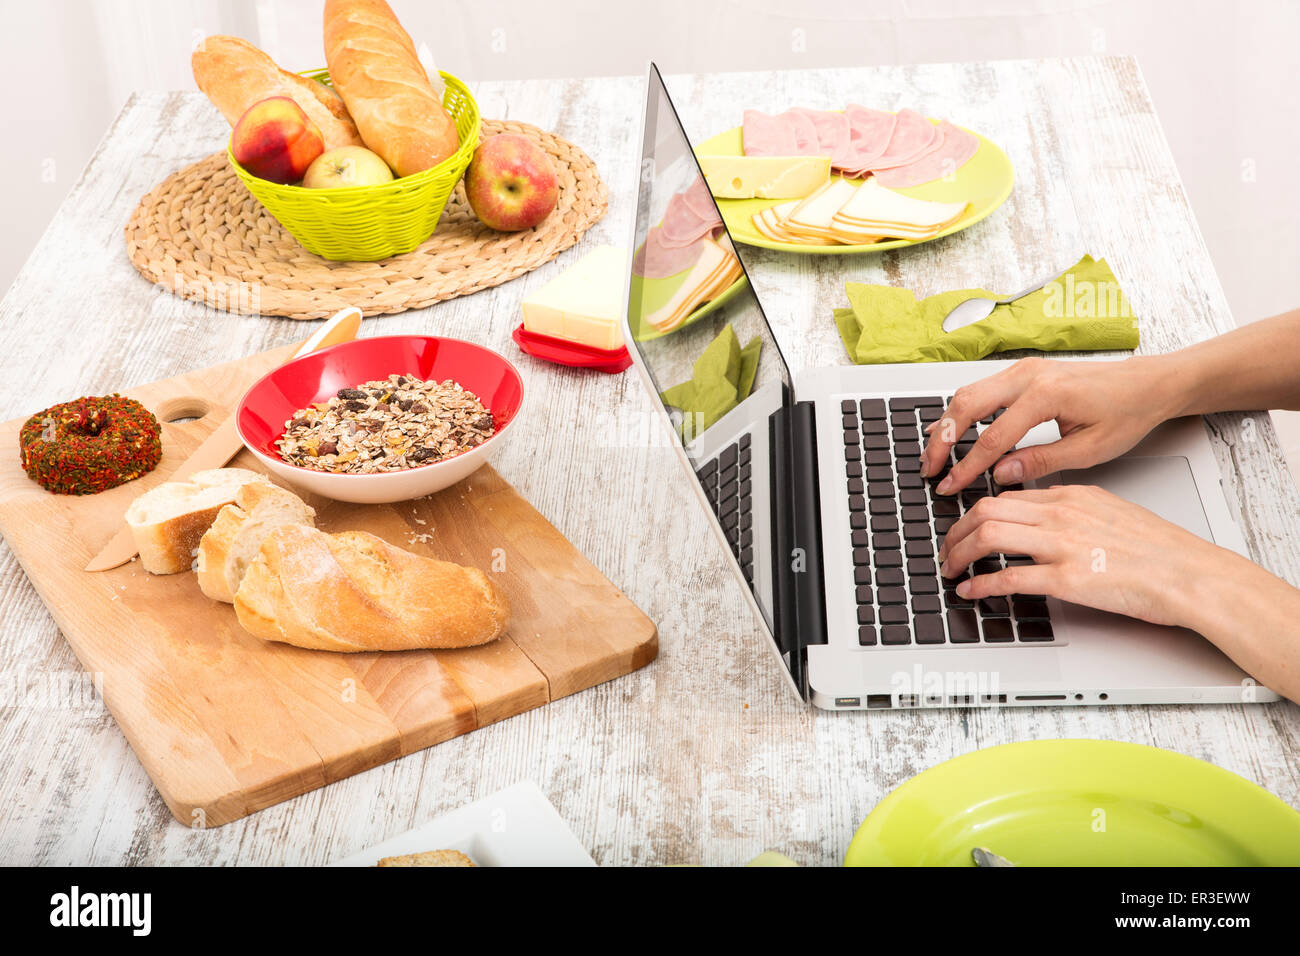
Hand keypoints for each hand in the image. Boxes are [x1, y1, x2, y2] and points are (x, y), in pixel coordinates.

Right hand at [920, 356, 1178, 494]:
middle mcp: (1029, 375)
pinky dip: (961, 410)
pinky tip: (952, 427)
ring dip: (946, 424)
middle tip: (930, 469)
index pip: (992, 438)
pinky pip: (982, 388)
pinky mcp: (1025, 371)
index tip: (951, 486)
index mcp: (1046, 395)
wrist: (1148, 383)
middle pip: (967, 406)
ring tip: (934, 454)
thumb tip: (1001, 474)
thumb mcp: (1089, 448)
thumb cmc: (1127, 412)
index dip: (967, 467)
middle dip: (942, 441)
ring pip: (968, 392)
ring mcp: (1025, 369)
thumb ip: (1040, 461)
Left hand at [937, 484, 1226, 627]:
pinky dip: (980, 584)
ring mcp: (1063, 545)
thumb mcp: (1111, 512)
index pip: (1006, 496)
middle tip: (947, 550)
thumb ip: (1073, 511)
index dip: (974, 513)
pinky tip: (970, 591)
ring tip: (951, 570)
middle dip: (956, 532)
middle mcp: (1062, 514)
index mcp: (1071, 496)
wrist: (1190, 574)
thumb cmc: (1159, 550)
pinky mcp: (1068, 578)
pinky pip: (1008, 577)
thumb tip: (1042, 517)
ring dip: (959, 555)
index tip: (963, 528)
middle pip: (986, 510)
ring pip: (988, 536)